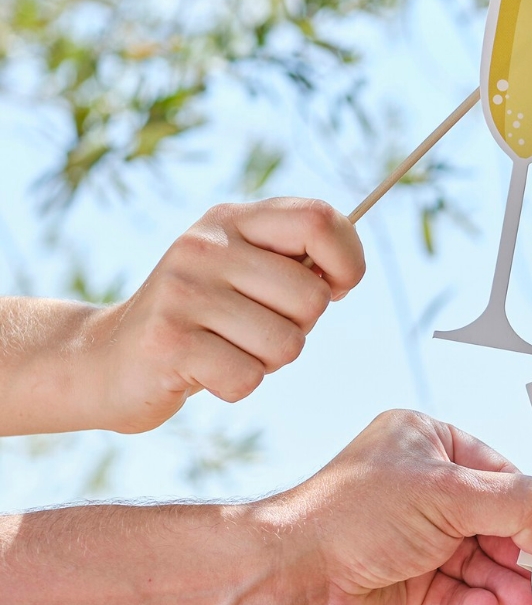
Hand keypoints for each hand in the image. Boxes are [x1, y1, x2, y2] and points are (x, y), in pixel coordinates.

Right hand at [79, 200, 363, 431]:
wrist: (111, 357)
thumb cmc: (206, 321)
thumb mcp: (247, 274)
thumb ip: (297, 264)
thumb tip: (346, 274)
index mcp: (232, 220)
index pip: (318, 219)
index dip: (348, 262)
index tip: (334, 288)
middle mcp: (205, 246)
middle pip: (311, 298)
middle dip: (299, 329)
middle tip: (255, 330)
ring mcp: (183, 290)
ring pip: (287, 345)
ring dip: (267, 361)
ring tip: (226, 348)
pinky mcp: (169, 340)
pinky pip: (248, 377)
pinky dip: (236, 385)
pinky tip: (204, 370)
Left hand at [264, 411, 531, 604]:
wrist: (290, 575)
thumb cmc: (352, 516)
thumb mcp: (448, 494)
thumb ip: (516, 506)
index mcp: (428, 444)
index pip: (503, 475)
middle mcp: (423, 488)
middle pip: (499, 524)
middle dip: (523, 556)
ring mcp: (417, 538)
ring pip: (483, 564)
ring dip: (506, 586)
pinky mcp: (409, 583)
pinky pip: (457, 595)